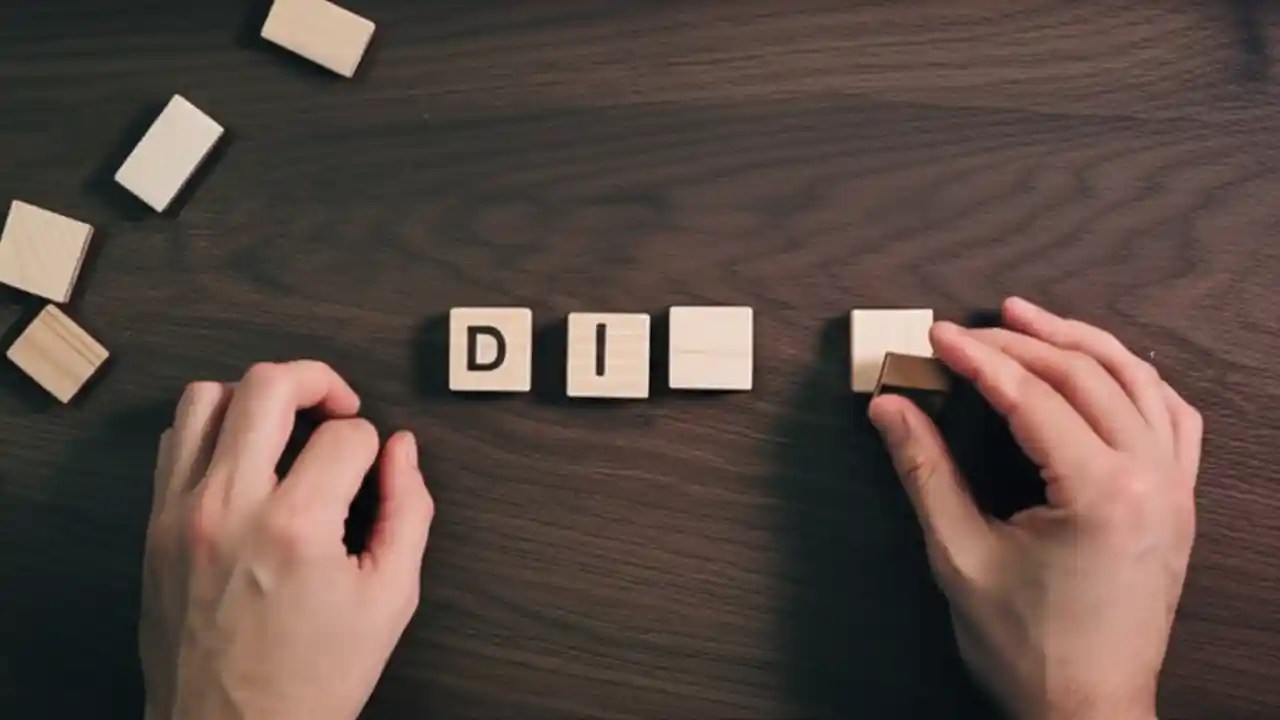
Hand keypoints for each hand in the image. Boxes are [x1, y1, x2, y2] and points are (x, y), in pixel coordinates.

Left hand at [140, 361, 434, 719]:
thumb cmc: (311, 679)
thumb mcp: (390, 600)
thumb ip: (409, 512)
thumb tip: (402, 449)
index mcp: (297, 528)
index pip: (346, 435)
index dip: (374, 444)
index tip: (374, 469)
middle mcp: (231, 508)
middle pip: (269, 385)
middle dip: (319, 380)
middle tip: (339, 404)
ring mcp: (183, 514)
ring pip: (207, 397)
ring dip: (256, 396)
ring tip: (286, 422)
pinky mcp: (155, 527)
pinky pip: (175, 441)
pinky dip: (213, 430)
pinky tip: (244, 455)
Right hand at [869, 298, 1200, 719]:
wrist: (1087, 711)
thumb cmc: (1027, 649)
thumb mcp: (961, 557)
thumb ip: (925, 472)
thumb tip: (891, 407)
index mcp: (1099, 493)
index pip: (1031, 396)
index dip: (977, 358)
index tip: (936, 337)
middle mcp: (1150, 480)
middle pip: (1085, 376)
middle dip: (1023, 341)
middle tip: (971, 327)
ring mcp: (1173, 490)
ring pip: (1138, 383)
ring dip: (1082, 343)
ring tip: (1031, 319)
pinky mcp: (1177, 505)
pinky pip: (1175, 419)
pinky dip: (1137, 382)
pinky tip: (1105, 371)